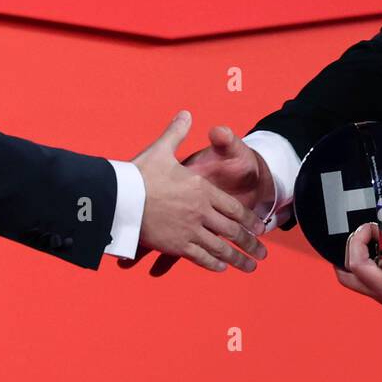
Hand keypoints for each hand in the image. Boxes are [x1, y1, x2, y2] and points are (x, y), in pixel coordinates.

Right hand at [118, 110, 266, 275]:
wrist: (118, 197)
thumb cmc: (140, 173)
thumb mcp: (161, 149)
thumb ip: (177, 133)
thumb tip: (186, 113)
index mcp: (201, 189)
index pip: (232, 207)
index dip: (248, 218)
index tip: (259, 226)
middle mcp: (200, 211)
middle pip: (232, 231)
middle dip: (250, 243)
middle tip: (262, 254)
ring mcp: (189, 230)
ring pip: (220, 248)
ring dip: (238, 259)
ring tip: (250, 267)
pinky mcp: (175, 245)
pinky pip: (199, 257)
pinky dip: (212, 263)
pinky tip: (221, 268)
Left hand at [335, 202, 381, 304]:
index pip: (356, 265)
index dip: (358, 241)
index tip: (371, 226)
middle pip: (348, 276)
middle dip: (351, 252)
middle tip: (363, 234)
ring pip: (357, 274)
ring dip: (361, 253)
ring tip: (377, 237)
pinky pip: (369, 271)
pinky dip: (370, 256)